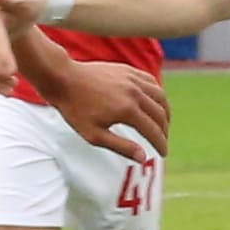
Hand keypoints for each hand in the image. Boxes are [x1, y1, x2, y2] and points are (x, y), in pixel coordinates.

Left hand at [41, 49, 171, 164]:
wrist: (64, 79)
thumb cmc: (75, 109)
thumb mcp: (94, 135)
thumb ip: (121, 147)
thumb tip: (143, 158)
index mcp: (127, 110)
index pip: (153, 131)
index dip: (161, 144)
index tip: (163, 153)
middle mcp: (135, 93)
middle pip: (160, 114)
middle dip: (164, 130)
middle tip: (162, 141)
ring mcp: (133, 79)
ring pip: (160, 96)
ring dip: (165, 112)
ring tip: (163, 123)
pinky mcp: (128, 70)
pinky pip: (151, 82)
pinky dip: (158, 93)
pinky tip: (154, 102)